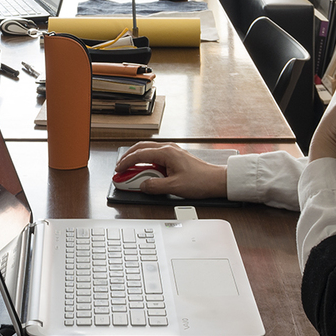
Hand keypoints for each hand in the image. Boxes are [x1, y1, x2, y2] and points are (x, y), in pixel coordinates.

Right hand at [113, 142, 228, 199]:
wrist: (216, 180)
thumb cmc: (200, 181)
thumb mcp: (174, 187)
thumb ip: (155, 186)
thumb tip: (142, 185)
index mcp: (166, 153)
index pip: (139, 155)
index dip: (126, 162)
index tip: (118, 170)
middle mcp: (168, 148)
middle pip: (141, 148)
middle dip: (128, 157)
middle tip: (120, 168)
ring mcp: (172, 151)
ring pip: (148, 150)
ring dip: (137, 158)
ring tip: (130, 170)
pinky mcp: (175, 157)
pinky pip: (155, 155)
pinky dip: (146, 161)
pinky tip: (145, 170)